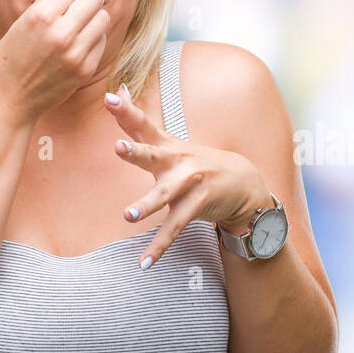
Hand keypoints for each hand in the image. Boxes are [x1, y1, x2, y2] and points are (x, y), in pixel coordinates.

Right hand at [0, 0, 110, 121]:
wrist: (11, 97)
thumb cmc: (13, 54)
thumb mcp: (24, 18)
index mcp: (41, 16)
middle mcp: (61, 34)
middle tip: (81, 0)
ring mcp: (76, 54)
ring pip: (103, 18)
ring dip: (94, 16)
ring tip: (78, 23)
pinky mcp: (86, 70)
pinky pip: (102, 41)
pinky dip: (93, 37)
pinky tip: (78, 42)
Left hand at [104, 83, 269, 268]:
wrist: (244, 183)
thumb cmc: (197, 163)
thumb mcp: (169, 141)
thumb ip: (137, 121)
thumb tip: (115, 89)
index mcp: (167, 146)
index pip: (142, 125)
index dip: (126, 111)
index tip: (109, 98)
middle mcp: (177, 162)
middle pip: (153, 155)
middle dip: (136, 151)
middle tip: (118, 147)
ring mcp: (190, 184)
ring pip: (165, 195)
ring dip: (146, 205)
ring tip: (128, 215)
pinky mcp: (198, 206)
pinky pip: (175, 228)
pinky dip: (158, 247)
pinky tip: (144, 263)